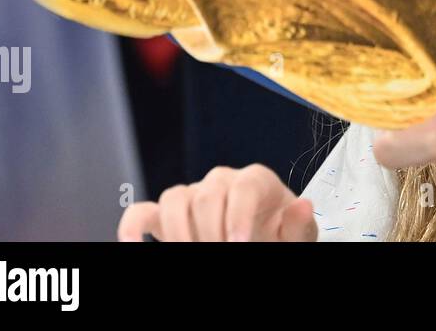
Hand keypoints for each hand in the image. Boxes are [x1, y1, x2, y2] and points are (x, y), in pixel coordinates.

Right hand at [117, 164, 315, 240]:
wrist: (261, 239)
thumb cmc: (278, 236)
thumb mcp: (296, 235)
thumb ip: (298, 225)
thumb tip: (303, 207)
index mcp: (256, 180)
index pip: (243, 186)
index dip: (238, 216)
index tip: (239, 245)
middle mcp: (221, 181)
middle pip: (207, 195)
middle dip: (211, 232)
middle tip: (220, 254)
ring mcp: (192, 196)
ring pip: (174, 198)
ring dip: (179, 233)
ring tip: (191, 252)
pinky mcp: (167, 215)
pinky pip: (142, 211)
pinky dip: (132, 226)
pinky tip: (134, 245)